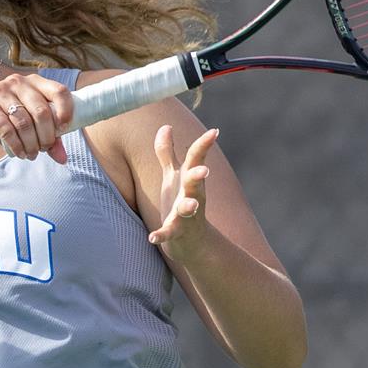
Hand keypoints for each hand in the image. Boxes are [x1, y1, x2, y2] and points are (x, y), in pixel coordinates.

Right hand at [0, 73, 70, 163]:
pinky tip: (21, 153)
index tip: (64, 129)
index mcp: (35, 82)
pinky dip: (17, 145)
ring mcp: (1, 93)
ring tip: (33, 154)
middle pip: (41, 110)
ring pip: (24, 122)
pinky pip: (7, 129)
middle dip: (47, 135)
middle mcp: (18, 82)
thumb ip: (50, 138)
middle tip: (45, 148)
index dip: (66, 110)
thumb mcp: (34, 126)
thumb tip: (63, 159)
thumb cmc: (12, 123)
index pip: (58, 90)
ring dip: (32, 144)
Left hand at [146, 125, 218, 260]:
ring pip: (188, 210)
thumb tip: (166, 126)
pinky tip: (153, 238)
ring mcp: (185, 216)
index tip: (214, 131)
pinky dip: (162, 235)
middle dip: (198, 176)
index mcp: (189, 179)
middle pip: (195, 183)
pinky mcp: (176, 233)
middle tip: (204, 170)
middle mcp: (191, 195)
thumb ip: (168, 153)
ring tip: (190, 204)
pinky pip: (169, 234)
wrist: (191, 242)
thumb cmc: (181, 201)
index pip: (196, 159)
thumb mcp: (173, 176)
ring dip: (189, 206)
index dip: (204, 145)